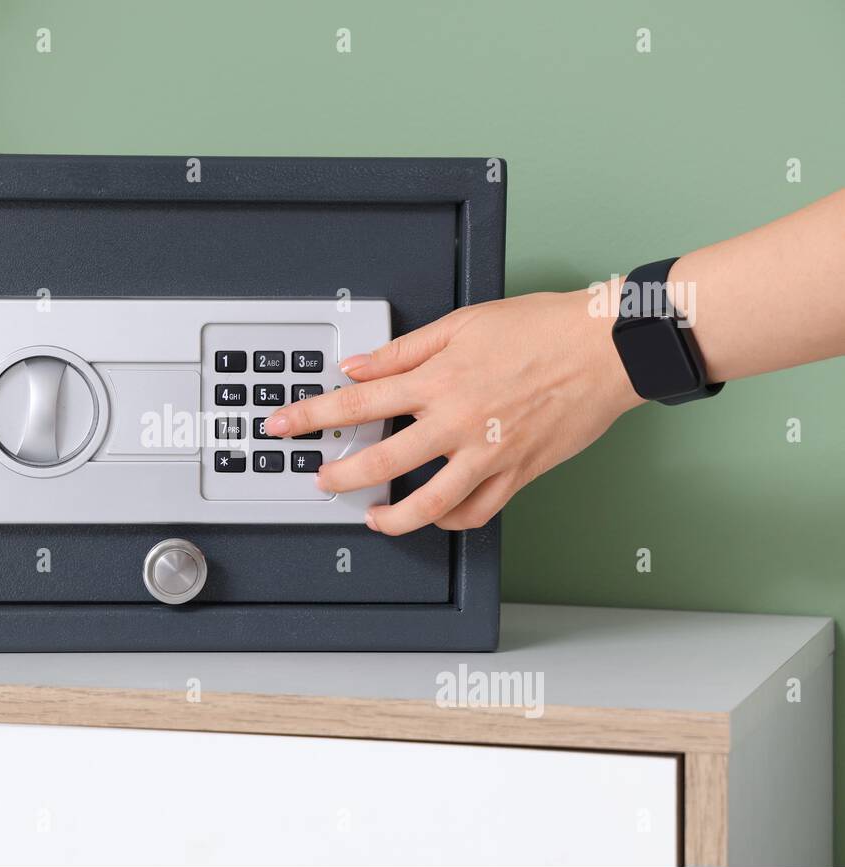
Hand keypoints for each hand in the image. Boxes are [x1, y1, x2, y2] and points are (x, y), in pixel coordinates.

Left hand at [263, 285, 644, 534]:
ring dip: (391, 517)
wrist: (607, 348)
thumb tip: (358, 367)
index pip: (356, 402)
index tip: (282, 426)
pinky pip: (476, 512)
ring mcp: (487, 454)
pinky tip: (435, 515)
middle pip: (380, 462)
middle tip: (321, 479)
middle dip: (339, 476)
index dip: (310, 416)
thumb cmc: (541, 329)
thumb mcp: (462, 324)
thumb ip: (404, 351)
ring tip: (372, 516)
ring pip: (427, 505)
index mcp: (437, 380)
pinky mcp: (517, 474)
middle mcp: (457, 422)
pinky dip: (450, 519)